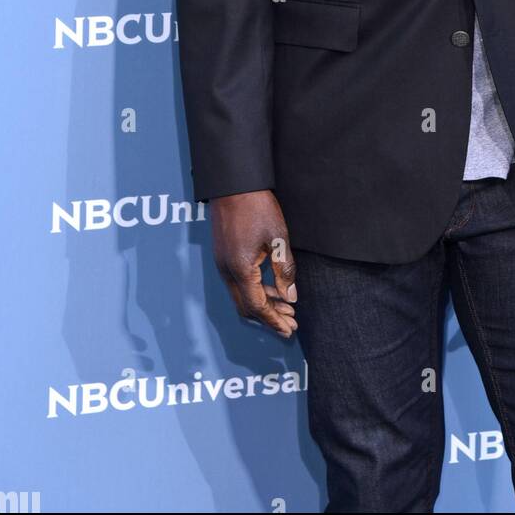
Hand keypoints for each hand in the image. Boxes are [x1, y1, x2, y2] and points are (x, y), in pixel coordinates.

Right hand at [210, 189, 297, 336]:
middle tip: (291, 323)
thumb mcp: (278, 238)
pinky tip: (272, 288)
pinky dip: (255, 291)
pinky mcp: (223, 256)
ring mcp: (222, 264)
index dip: (274, 321)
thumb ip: (284, 270)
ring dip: (263, 304)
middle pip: (246, 308)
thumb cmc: (257, 207)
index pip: (257, 307)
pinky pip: (237, 284)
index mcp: (240, 269)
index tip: (290, 330)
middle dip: (269, 318)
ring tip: (286, 306)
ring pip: (241, 296)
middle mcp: (227, 271)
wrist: (234, 184)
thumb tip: (291, 297)